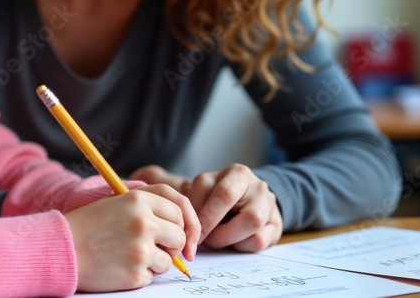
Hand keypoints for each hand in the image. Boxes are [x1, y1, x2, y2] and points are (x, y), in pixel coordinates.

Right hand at [64, 185, 198, 291]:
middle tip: (157, 247)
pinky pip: (152, 276)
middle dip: (173, 244)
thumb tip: (184, 228)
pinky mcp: (136, 272)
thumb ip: (150, 206)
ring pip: (169, 260)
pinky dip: (140, 274)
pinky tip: (121, 266)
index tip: (184, 234)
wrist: (62, 248)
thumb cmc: (89, 225)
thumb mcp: (119, 202)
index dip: (185, 222)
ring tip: (130, 255)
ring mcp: (141, 249)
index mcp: (140, 199)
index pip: (180, 208)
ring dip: (155, 261)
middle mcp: (144, 222)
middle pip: (180, 235)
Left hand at [132, 163, 282, 251]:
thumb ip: (175, 184)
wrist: (257, 207)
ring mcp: (268, 204)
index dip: (192, 209)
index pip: (207, 186)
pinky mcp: (277, 225)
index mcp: (234, 172)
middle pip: (228, 200)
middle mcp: (254, 184)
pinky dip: (242, 246)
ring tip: (215, 241)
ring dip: (226, 236)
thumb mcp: (203, 188)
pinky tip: (233, 243)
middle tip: (197, 239)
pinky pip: (259, 240)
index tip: (182, 225)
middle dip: (208, 224)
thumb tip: (142, 173)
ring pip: (249, 221)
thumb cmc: (221, 200)